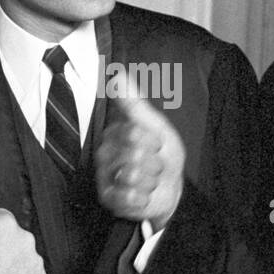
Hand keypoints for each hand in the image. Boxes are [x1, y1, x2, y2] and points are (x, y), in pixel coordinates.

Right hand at [95, 74, 184, 228]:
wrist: (169, 189)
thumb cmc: (162, 156)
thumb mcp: (157, 126)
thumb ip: (135, 104)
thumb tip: (118, 76)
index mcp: (116, 131)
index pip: (134, 132)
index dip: (153, 141)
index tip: (157, 144)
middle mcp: (105, 152)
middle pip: (134, 155)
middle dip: (154, 162)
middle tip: (154, 164)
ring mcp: (104, 175)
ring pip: (131, 176)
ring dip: (150, 180)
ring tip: (149, 179)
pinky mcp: (107, 197)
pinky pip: (126, 196)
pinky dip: (142, 197)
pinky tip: (142, 194)